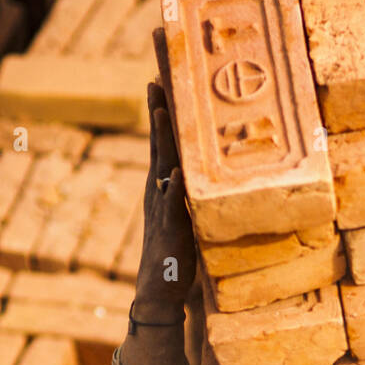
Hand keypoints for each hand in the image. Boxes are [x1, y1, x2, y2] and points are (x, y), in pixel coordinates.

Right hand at [135, 81, 197, 320]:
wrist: (161, 287)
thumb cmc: (178, 248)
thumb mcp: (187, 211)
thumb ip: (193, 187)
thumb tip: (210, 165)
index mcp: (163, 184)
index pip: (163, 141)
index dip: (162, 110)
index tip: (161, 77)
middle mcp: (158, 190)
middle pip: (158, 143)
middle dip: (157, 110)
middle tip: (155, 78)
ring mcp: (162, 209)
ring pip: (161, 167)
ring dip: (161, 139)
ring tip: (161, 110)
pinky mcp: (170, 231)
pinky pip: (171, 207)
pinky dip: (171, 191)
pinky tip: (173, 175)